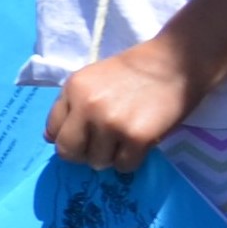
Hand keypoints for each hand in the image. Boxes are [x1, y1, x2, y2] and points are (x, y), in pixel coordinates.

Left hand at [45, 43, 193, 175]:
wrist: (176, 61)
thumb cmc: (134, 71)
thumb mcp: (93, 79)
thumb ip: (71, 104)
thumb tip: (50, 138)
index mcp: (73, 88)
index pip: (52, 131)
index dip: (69, 138)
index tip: (84, 137)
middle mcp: (87, 106)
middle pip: (68, 151)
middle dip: (82, 154)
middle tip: (101, 147)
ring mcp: (111, 123)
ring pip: (97, 162)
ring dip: (110, 157)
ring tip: (125, 140)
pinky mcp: (136, 137)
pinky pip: (123, 166)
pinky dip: (131, 161)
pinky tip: (139, 144)